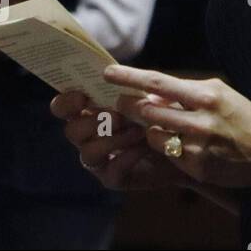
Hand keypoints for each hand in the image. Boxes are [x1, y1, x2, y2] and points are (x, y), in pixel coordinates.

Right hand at [50, 89, 187, 191]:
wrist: (186, 145)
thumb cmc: (164, 114)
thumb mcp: (151, 96)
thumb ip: (132, 88)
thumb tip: (115, 72)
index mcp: (91, 110)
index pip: (64, 106)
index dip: (66, 102)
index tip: (82, 96)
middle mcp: (89, 136)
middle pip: (72, 130)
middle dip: (92, 122)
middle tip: (119, 116)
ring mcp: (100, 159)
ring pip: (88, 152)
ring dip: (113, 140)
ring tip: (139, 131)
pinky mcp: (114, 178)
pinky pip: (111, 171)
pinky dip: (128, 157)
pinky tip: (145, 147)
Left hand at [103, 65, 250, 191]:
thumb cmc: (242, 118)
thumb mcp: (221, 94)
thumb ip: (188, 91)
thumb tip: (153, 91)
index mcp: (207, 95)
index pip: (159, 82)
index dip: (129, 77)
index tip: (107, 73)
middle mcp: (201, 118)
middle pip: (148, 109)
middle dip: (129, 107)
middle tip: (120, 104)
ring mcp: (197, 143)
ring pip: (152, 132)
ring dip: (147, 128)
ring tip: (156, 124)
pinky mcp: (195, 165)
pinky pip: (165, 152)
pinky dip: (163, 145)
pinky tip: (176, 143)